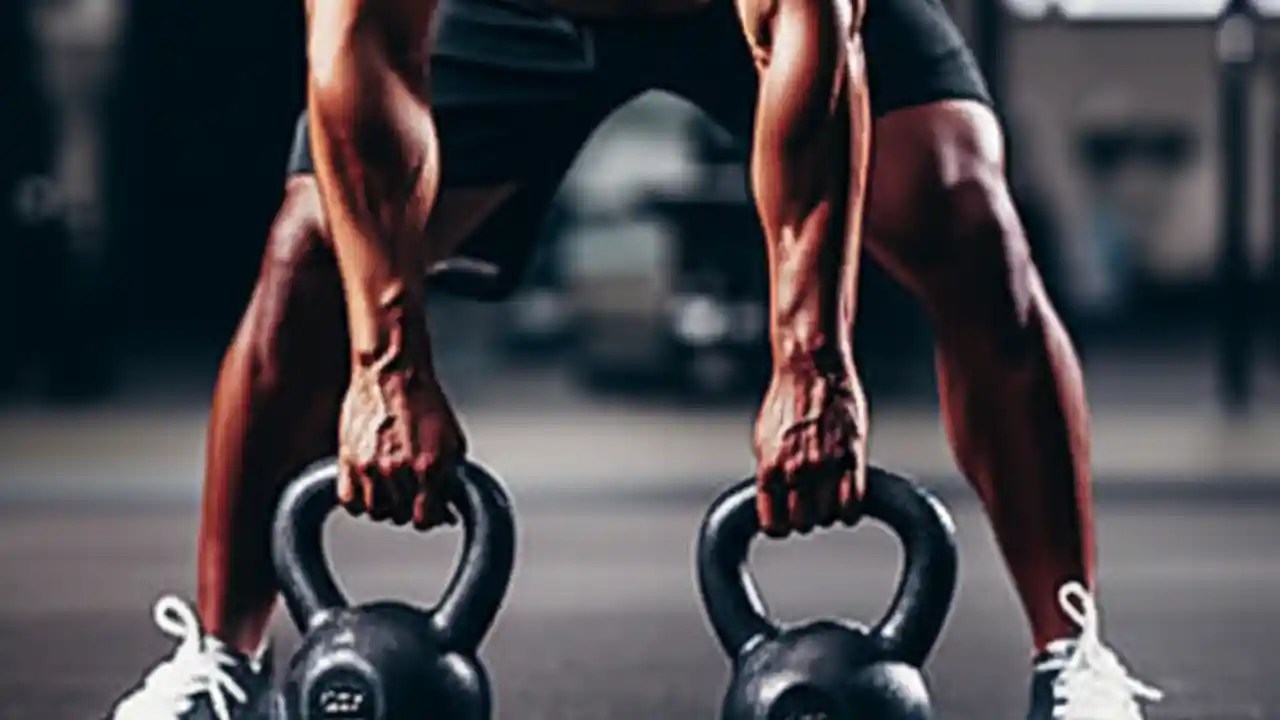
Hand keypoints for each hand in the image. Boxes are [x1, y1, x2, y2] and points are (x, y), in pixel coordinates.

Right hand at [337, 345, 465, 529]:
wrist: (393, 372)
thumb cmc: (426, 403)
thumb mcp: (453, 440)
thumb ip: (452, 478)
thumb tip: (450, 511)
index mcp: (429, 466)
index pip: (425, 519)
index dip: (429, 517)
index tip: (430, 510)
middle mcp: (398, 470)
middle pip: (400, 517)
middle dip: (409, 509)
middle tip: (411, 494)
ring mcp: (370, 466)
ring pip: (374, 512)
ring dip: (384, 506)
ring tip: (391, 489)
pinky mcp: (348, 458)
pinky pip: (349, 501)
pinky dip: (359, 501)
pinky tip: (370, 487)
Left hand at [753, 363, 866, 536]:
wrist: (813, 369)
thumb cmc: (787, 400)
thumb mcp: (763, 438)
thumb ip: (768, 471)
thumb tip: (770, 498)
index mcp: (769, 468)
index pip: (773, 525)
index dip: (780, 526)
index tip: (784, 522)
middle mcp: (796, 471)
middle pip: (803, 524)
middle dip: (805, 518)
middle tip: (808, 504)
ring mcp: (825, 467)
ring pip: (828, 518)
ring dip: (827, 513)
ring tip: (827, 497)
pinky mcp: (852, 459)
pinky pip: (853, 505)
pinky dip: (849, 510)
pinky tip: (846, 501)